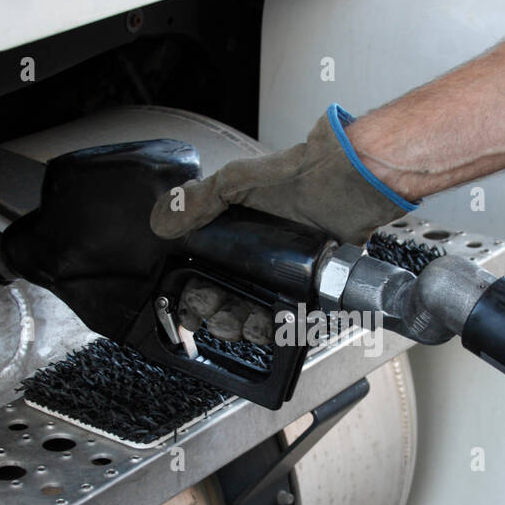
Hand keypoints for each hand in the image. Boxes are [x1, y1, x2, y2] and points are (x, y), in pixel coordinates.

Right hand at [150, 105, 416, 343]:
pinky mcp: (310, 289)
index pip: (204, 278)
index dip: (193, 297)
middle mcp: (257, 263)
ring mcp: (283, 278)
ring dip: (246, 328)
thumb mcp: (236, 182)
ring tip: (245, 324)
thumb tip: (160, 220)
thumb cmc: (296, 175)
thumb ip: (199, 201)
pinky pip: (292, 319)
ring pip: (257, 318)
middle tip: (216, 315)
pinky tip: (276, 326)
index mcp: (234, 241)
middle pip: (228, 304)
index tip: (188, 309)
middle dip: (218, 317)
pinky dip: (281, 328)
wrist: (344, 181)